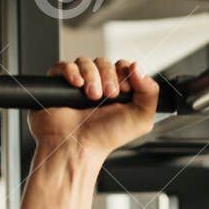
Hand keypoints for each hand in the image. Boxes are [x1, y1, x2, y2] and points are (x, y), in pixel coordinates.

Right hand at [28, 57, 158, 156]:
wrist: (78, 146)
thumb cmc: (105, 138)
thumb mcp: (141, 119)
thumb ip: (150, 92)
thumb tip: (139, 67)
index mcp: (118, 92)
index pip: (123, 66)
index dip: (125, 72)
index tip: (125, 90)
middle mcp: (98, 86)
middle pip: (104, 62)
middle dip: (109, 76)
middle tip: (109, 96)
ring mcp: (78, 84)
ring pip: (85, 62)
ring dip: (92, 76)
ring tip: (92, 97)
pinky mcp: (58, 84)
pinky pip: (64, 66)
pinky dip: (72, 72)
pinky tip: (77, 85)